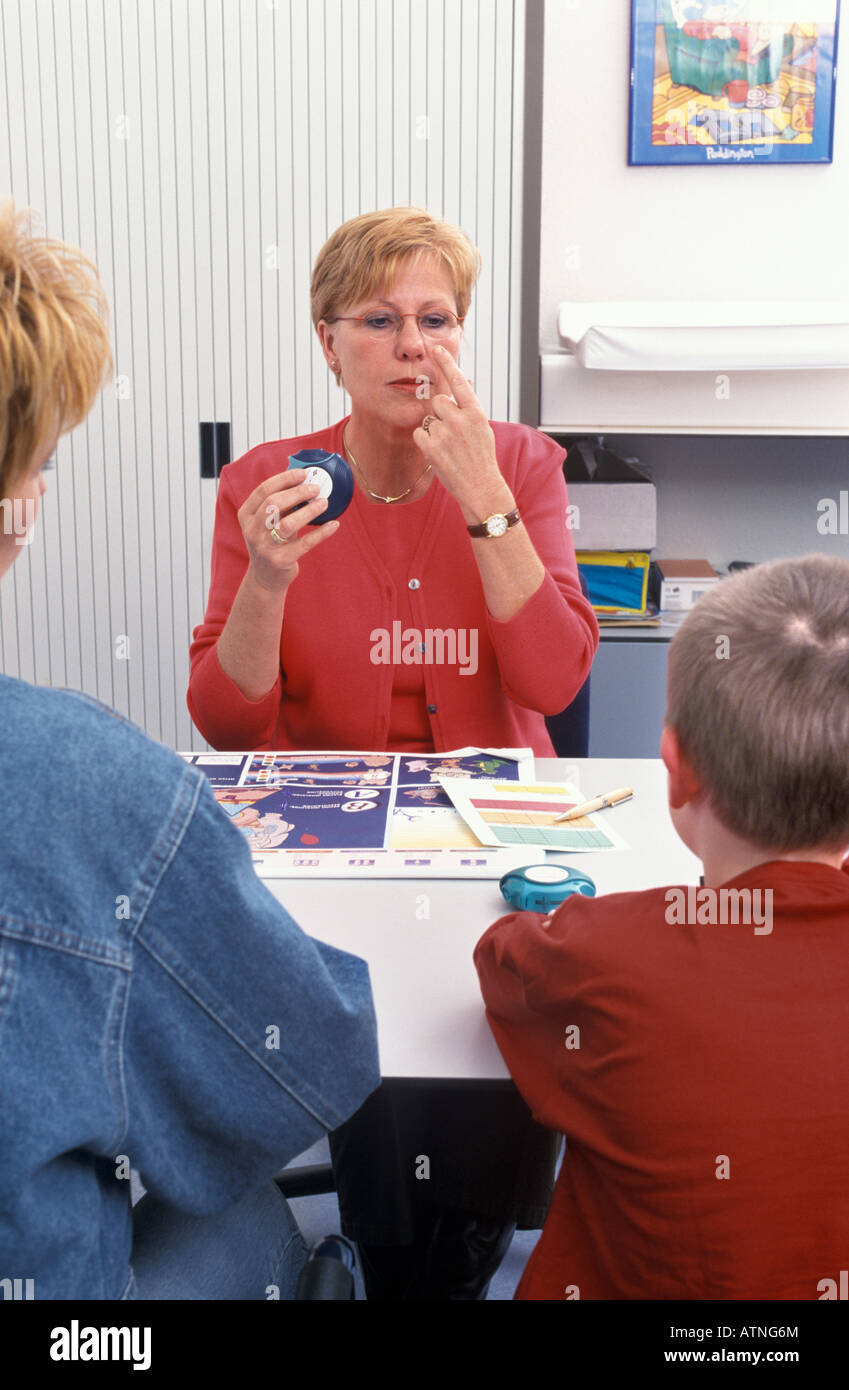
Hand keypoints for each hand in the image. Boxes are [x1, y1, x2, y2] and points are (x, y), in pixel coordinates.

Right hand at [237, 469, 338, 591]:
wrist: (265, 577)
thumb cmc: (270, 542)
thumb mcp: (267, 522)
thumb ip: (279, 504)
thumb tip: (304, 481)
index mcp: (246, 515)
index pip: (264, 490)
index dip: (284, 479)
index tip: (303, 473)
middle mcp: (252, 530)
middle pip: (274, 504)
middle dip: (298, 492)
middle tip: (316, 488)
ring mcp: (264, 547)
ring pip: (288, 523)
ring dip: (309, 511)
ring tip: (324, 503)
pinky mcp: (280, 561)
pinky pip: (305, 543)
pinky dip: (321, 533)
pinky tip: (334, 524)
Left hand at [412, 345, 513, 521]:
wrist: (480, 487)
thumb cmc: (482, 458)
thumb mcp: (482, 428)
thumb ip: (469, 407)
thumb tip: (464, 383)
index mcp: (476, 412)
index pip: (458, 381)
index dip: (446, 363)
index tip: (436, 349)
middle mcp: (460, 419)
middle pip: (437, 401)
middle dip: (440, 413)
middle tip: (452, 432)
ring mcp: (445, 433)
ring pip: (428, 418)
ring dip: (434, 429)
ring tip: (449, 447)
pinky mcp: (431, 447)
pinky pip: (419, 434)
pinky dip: (425, 442)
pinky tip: (439, 453)